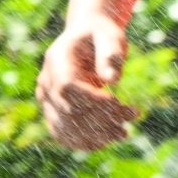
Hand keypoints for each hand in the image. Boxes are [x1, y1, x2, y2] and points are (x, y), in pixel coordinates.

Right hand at [35, 16, 138, 149]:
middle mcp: (46, 81)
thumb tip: (113, 80)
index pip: (67, 88)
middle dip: (101, 120)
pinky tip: (105, 143)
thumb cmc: (102, 34)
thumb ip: (111, 55)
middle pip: (67, 110)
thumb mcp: (110, 36)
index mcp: (57, 60)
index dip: (93, 100)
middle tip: (131, 120)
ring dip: (94, 135)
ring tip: (124, 134)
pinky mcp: (53, 110)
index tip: (120, 104)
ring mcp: (46, 97)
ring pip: (64, 126)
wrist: (87, 37)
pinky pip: (61, 132)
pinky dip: (82, 141)